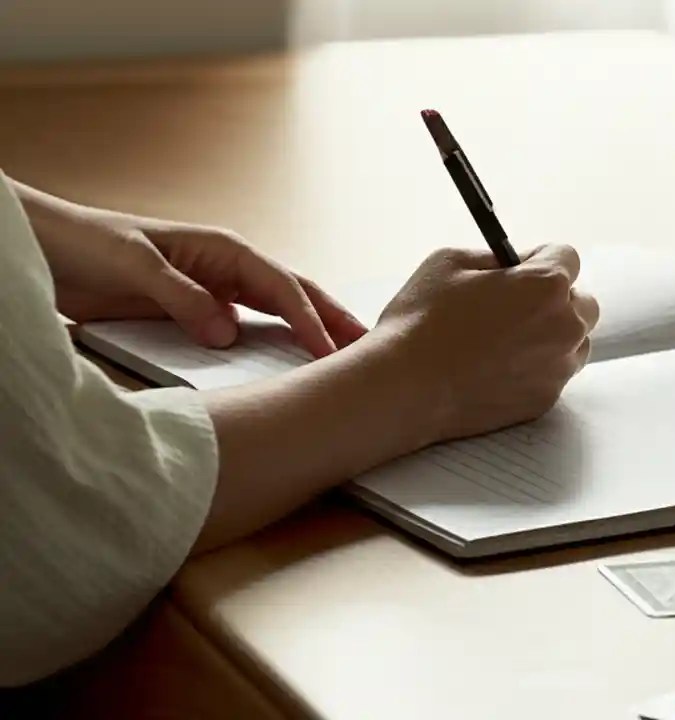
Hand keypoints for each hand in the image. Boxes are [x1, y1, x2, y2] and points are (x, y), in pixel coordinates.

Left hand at [19, 182, 365, 356]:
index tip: (334, 350)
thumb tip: (226, 333)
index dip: (311, 320)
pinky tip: (290, 364)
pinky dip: (277, 344)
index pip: (282, 287)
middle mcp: (227, 270)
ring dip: (312, 331)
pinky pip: (250, 329)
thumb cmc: (86, 243)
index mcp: (222, 250)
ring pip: (278, 312)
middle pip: (295, 295)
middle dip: (335, 319)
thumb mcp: (132, 265)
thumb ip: (181, 297)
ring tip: (345, 357)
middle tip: (372, 346)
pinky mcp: (198, 313)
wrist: (46, 248)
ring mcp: (216, 291)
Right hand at [375, 244, 599, 442]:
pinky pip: (555, 372)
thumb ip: (494, 257)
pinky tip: (499, 366)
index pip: (567, 256)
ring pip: (574, 340)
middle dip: (555, 297)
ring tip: (506, 339)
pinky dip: (537, 366)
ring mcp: (559, 367)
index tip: (519, 269)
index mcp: (547, 284)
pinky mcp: (546, 398)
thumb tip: (511, 264)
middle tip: (514, 305)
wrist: (405, 389)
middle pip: (581, 301)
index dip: (538, 258)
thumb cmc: (421, 322)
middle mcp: (565, 325)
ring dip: (552, 333)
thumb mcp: (450, 262)